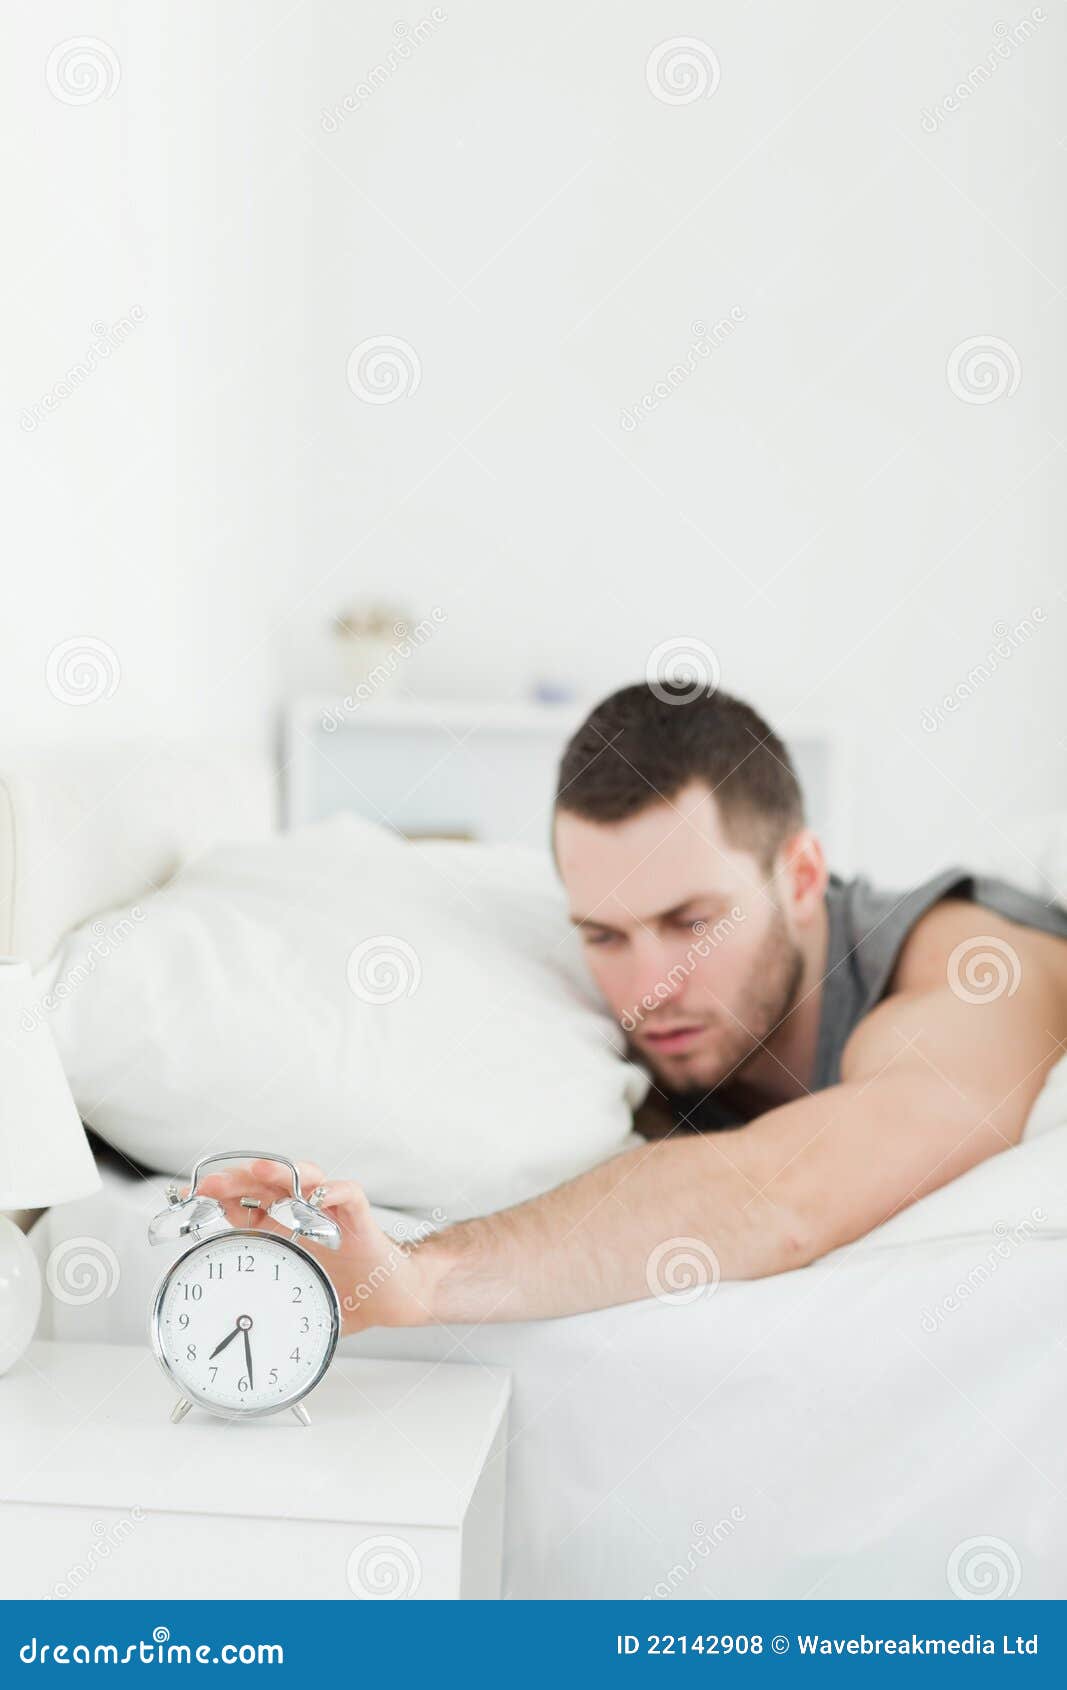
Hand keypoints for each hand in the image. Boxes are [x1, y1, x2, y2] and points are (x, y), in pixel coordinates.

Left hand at [187, 1160, 436, 1335]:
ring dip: (282, 1173)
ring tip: (261, 1172)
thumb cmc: (343, 1294)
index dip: (218, 1200)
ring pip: (306, 1179)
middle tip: (214, 1185)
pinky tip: (319, 1196)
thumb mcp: (293, 1299)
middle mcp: (303, 1215)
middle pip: (267, 1185)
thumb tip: (227, 1329)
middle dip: (239, 1180)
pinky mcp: (360, 1220)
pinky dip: (334, 1191)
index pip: (244, 1205)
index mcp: (282, 1231)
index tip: (190, 1200)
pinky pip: (349, 1195)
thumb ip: (266, 1304)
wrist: (391, 1298)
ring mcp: (332, 1213)